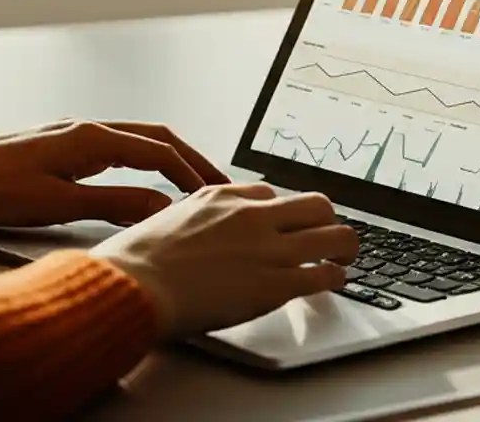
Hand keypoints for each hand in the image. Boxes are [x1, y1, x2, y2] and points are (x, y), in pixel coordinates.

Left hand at [0, 120, 230, 226]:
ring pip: (138, 138)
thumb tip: (164, 208)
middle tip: (219, 184)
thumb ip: (116, 203)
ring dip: (169, 158)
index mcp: (92, 139)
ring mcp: (75, 133)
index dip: (192, 173)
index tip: (216, 193)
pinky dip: (145, 159)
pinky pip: (118, 145)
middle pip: (156, 137)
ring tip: (192, 182)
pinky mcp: (62, 144)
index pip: (159, 152)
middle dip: (191, 159)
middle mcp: (88, 128)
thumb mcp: (60, 204)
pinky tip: (146, 178)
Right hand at [91, 183, 358, 337]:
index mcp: (223, 195)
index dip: (283, 214)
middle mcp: (253, 216)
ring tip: (345, 257)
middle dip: (327, 220)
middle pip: (316, 204)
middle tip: (329, 235)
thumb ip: (193, 217)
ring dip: (345, 246)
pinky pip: (324, 274)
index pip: (271, 194)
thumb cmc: (137, 260)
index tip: (286, 226)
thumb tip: (196, 227)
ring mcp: (268, 249)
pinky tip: (334, 281)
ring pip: (335, 236)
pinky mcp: (275, 285)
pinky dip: (336, 277)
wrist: (134, 284)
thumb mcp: (165, 217)